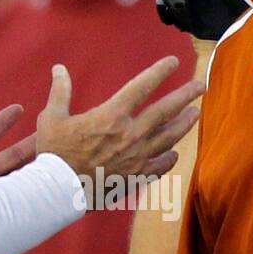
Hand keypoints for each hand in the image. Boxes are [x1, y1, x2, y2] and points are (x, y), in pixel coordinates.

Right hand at [36, 57, 203, 186]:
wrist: (59, 191)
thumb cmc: (54, 153)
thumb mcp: (51, 118)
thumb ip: (60, 91)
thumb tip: (59, 69)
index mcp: (112, 115)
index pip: (142, 86)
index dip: (160, 72)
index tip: (174, 62)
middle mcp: (130, 134)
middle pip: (166, 110)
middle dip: (186, 96)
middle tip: (200, 86)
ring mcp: (137, 157)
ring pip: (169, 137)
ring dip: (184, 124)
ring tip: (196, 114)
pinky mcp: (136, 177)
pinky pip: (160, 166)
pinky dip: (169, 158)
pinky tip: (174, 153)